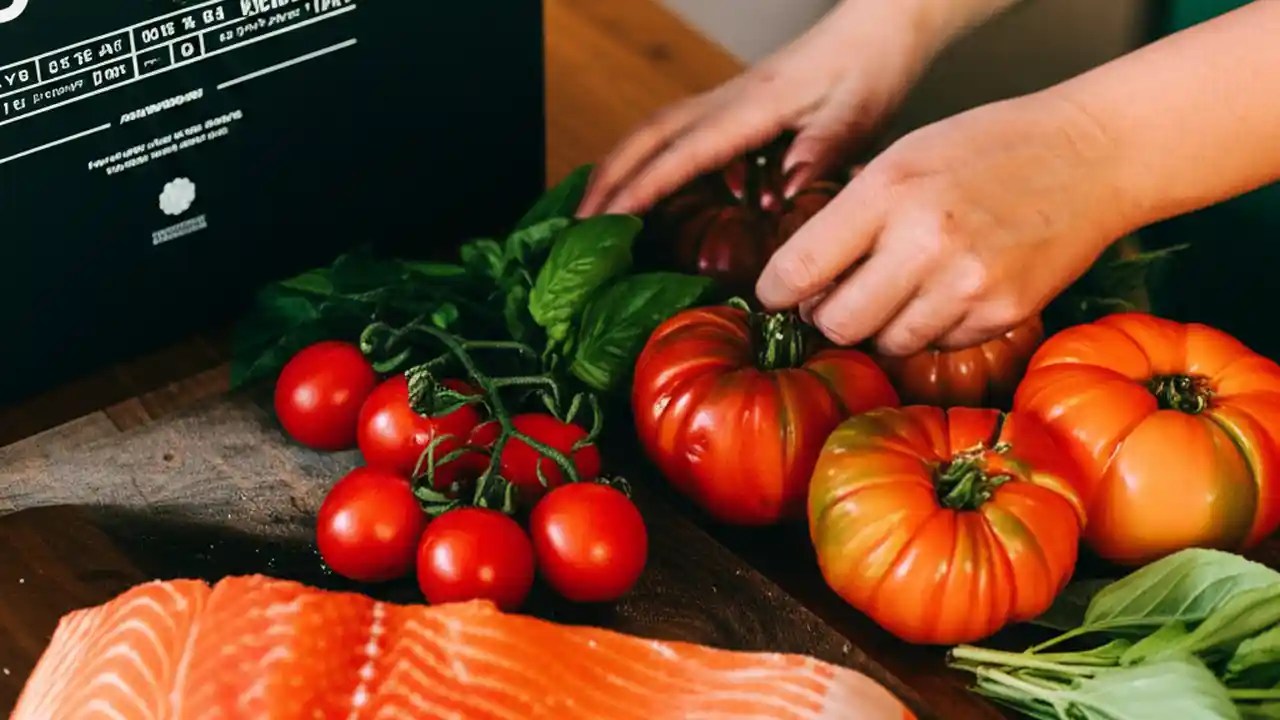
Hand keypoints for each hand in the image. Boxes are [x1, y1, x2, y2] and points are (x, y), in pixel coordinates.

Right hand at [577, 0, 947, 216]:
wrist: (879, 28)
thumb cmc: (870, 68)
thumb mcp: (856, 116)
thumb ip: (818, 155)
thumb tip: (780, 198)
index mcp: (751, 107)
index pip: (682, 152)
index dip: (642, 189)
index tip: (610, 220)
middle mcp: (727, 101)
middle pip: (647, 138)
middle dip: (608, 180)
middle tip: (578, 224)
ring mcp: (726, 101)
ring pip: (653, 132)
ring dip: (617, 168)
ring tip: (592, 209)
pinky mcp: (735, 107)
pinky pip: (674, 133)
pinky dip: (644, 160)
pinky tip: (640, 185)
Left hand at [757, 91, 1133, 354]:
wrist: (1091, 156)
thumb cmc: (987, 151)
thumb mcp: (901, 161)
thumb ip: (847, 219)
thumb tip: (798, 284)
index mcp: (886, 192)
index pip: (797, 270)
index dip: (775, 291)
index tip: (777, 294)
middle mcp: (923, 242)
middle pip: (836, 323)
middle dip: (826, 316)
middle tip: (837, 298)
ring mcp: (966, 285)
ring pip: (885, 344)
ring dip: (880, 327)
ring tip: (901, 288)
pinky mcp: (1001, 314)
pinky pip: (937, 345)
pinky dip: (931, 328)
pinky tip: (949, 290)